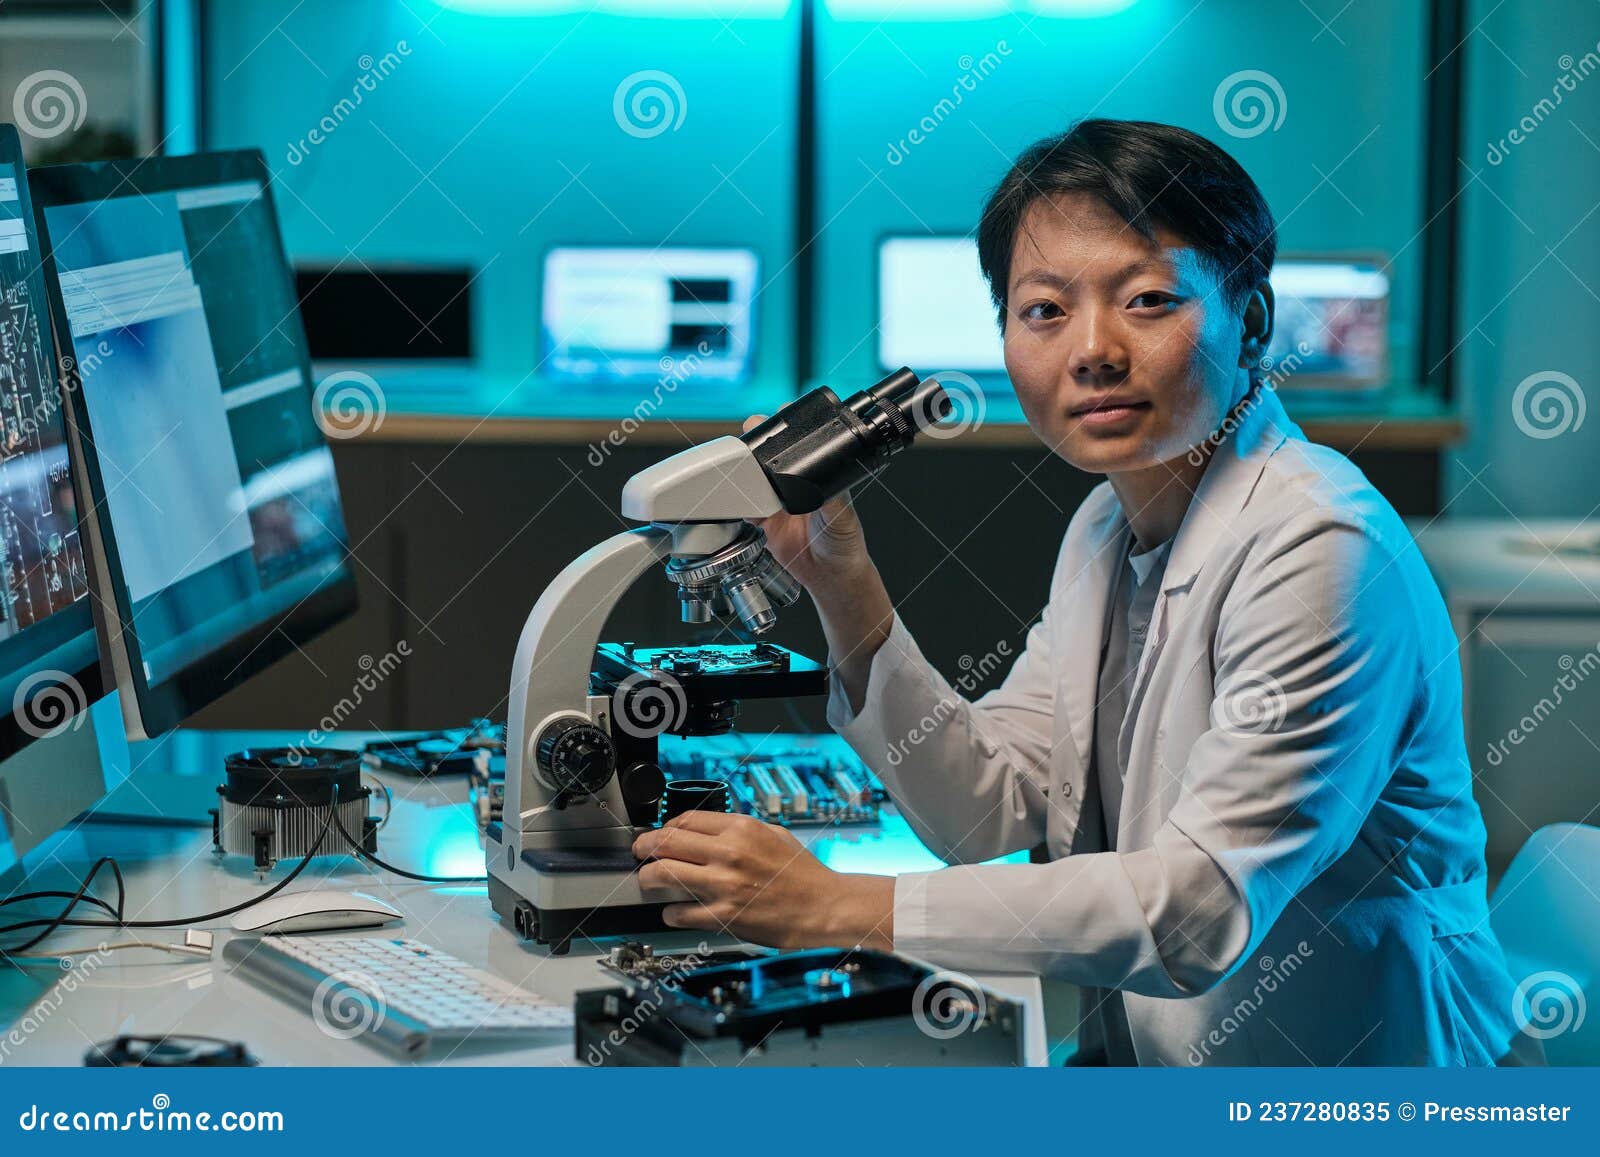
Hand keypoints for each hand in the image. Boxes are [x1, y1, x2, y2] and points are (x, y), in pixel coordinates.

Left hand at [633, 810, 893, 950]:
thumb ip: (739, 829)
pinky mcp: (724, 916)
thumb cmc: (803, 873)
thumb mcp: (773, 834)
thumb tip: (707, 830)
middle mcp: (729, 853)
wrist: (824, 906)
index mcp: (742, 828)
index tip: (662, 835)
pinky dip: (670, 912)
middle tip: (640, 852)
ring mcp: (724, 886)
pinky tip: (672, 911)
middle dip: (645, 846)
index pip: (686, 820)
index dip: (666, 827)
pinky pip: (679, 912)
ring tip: (648, 880)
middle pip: (666, 842)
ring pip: (664, 874)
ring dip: (649, 878)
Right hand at [741, 414, 870, 596]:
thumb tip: (823, 476)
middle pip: (768, 454)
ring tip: (740, 469)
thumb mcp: (842, 515)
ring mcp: (775, 500)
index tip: (778, 416)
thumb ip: (831, 496)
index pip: (798, 442)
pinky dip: (736, 503)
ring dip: (742, 471)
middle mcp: (793, 483)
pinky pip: (743, 507)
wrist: (831, 575)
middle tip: (751, 443)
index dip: (786, 427)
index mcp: (815, 474)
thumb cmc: (844, 542)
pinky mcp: (763, 521)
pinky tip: (738, 502)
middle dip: (755, 443)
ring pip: (751, 477)